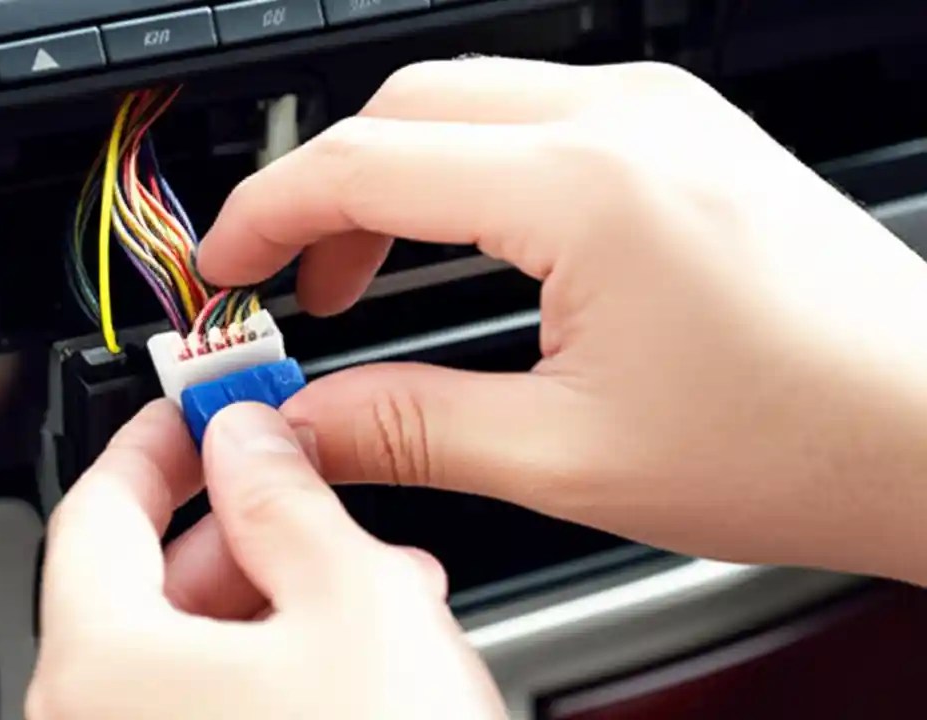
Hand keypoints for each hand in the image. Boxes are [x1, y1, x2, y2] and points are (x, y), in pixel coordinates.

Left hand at [27, 400, 505, 719]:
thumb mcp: (355, 603)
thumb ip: (286, 500)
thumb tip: (247, 442)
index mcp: (102, 663)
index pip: (95, 510)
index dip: (154, 444)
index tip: (196, 412)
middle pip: (142, 587)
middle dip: (238, 530)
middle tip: (306, 495)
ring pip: (183, 657)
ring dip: (269, 602)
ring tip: (368, 583)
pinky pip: (202, 716)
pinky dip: (267, 673)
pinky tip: (350, 661)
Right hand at [197, 58, 926, 584]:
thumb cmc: (799, 439)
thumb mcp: (568, 457)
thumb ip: (408, 426)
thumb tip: (306, 419)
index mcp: (587, 186)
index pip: (363, 161)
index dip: (267, 214)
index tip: (226, 269)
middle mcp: (625, 117)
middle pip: (403, 107)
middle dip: (322, 192)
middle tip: (296, 289)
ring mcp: (660, 111)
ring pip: (464, 100)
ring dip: (392, 176)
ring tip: (369, 279)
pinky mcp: (680, 131)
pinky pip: (532, 116)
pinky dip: (462, 170)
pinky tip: (459, 240)